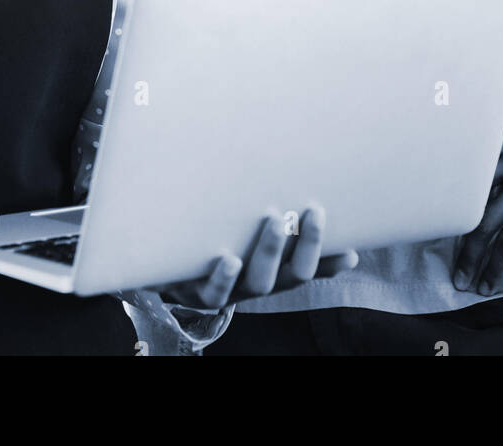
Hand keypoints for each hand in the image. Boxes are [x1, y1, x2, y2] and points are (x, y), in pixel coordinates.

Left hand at [145, 205, 357, 310]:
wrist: (163, 264)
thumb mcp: (247, 233)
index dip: (326, 252)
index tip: (335, 226)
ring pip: (258, 283)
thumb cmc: (216, 240)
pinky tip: (229, 260)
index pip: (309, 265)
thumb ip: (281, 226)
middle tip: (311, 211)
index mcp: (274, 271)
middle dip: (304, 244)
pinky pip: (213, 291)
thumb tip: (339, 239)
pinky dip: (223, 277)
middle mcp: (257, 283)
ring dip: (270, 252)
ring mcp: (230, 289)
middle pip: (291, 275)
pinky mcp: (196, 290)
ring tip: (275, 221)